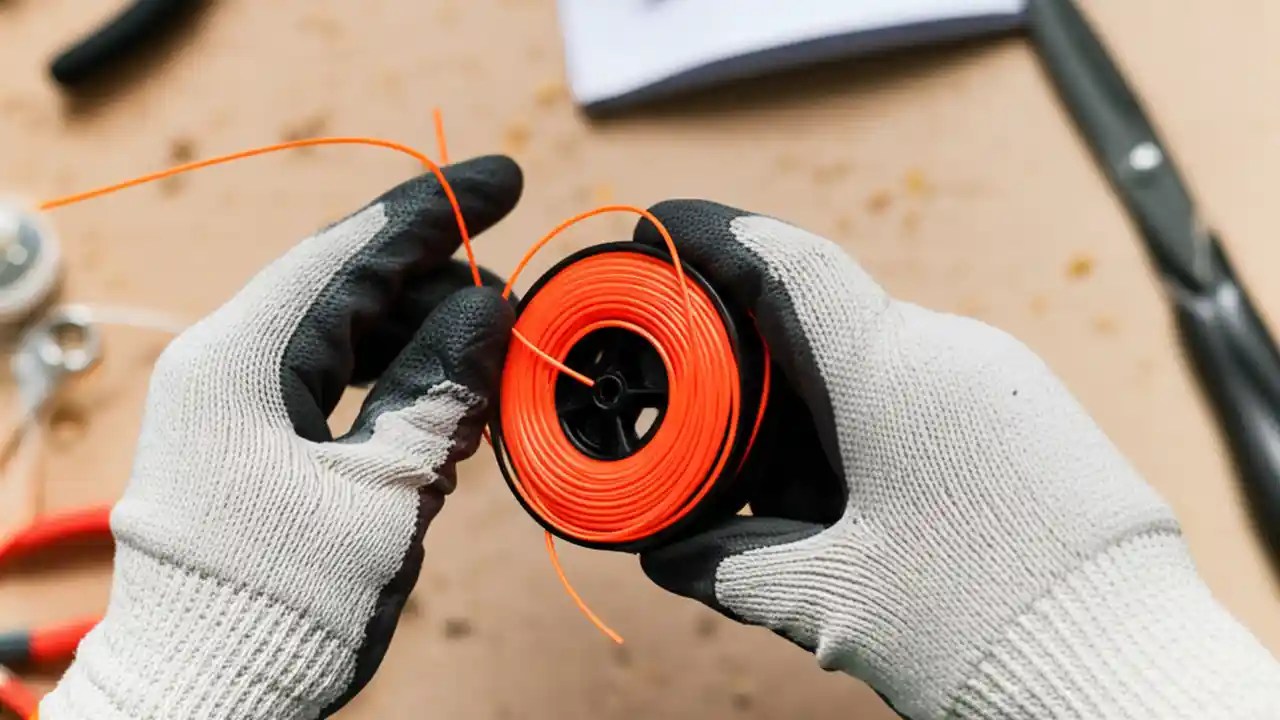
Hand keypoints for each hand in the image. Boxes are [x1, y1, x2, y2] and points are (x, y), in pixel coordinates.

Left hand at [43, 156, 522, 718]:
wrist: (206, 696)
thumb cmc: (286, 604)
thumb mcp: (385, 492)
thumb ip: (441, 389)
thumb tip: (490, 308)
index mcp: (244, 358)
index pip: (352, 249)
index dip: (437, 209)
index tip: (506, 178)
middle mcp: (225, 361)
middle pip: (349, 285)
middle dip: (441, 287)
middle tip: (516, 312)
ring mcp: (230, 397)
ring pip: (344, 331)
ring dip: (422, 339)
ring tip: (485, 374)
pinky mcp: (245, 434)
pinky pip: (331, 377)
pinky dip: (392, 380)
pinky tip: (442, 407)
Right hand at [636, 201, 1279, 718]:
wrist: (1126, 671)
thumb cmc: (976, 625)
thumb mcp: (831, 598)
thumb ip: (730, 566)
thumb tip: (664, 553)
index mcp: (891, 370)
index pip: (786, 265)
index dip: (713, 237)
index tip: (659, 228)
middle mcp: (951, 350)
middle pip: (819, 324)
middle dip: (748, 368)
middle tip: (701, 430)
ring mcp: (998, 380)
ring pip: (871, 363)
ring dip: (810, 414)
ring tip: (788, 506)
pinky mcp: (1027, 417)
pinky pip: (924, 393)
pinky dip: (865, 430)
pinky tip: (853, 506)